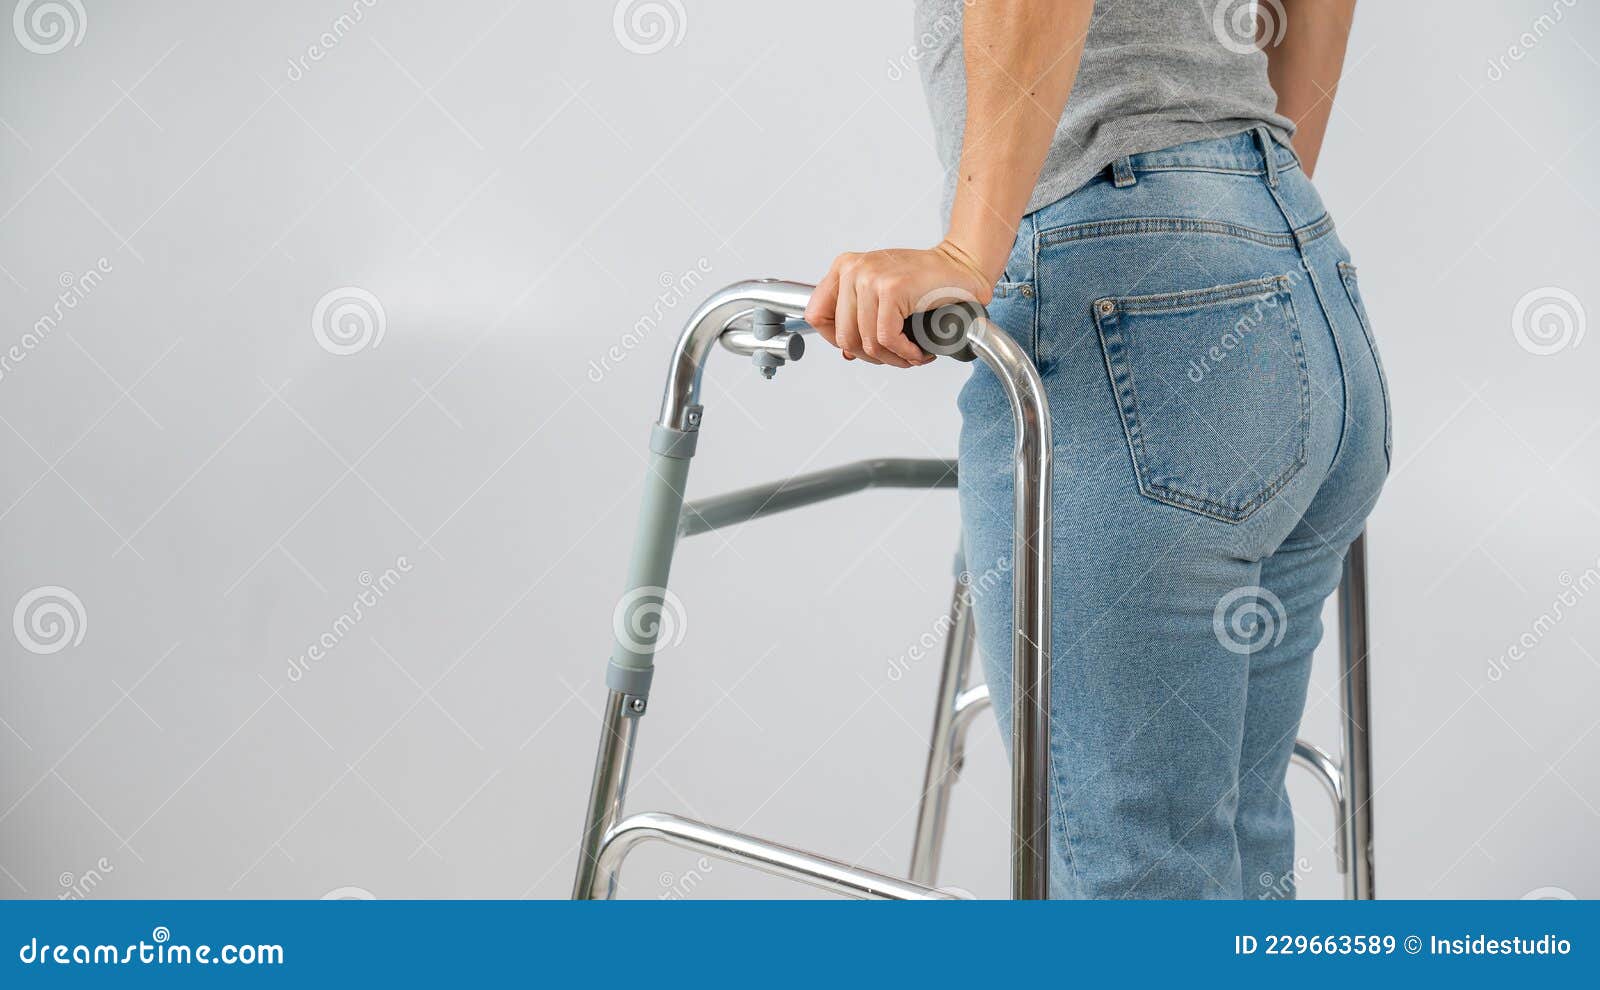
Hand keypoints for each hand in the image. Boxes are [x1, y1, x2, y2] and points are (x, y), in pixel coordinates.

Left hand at [804, 240, 993, 367]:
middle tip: (894, 356)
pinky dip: (904, 352)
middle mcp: (853, 269)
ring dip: (892, 358)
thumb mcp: (879, 291)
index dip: (836, 340)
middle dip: (871, 356)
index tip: (860, 347)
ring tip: (910, 355)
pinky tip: (917, 350)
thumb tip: (848, 351)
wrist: (962, 266)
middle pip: (842, 336)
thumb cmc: (925, 281)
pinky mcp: (891, 289)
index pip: (816, 316)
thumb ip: (857, 315)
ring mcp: (871, 278)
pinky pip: (887, 339)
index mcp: (844, 267)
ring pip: (867, 342)